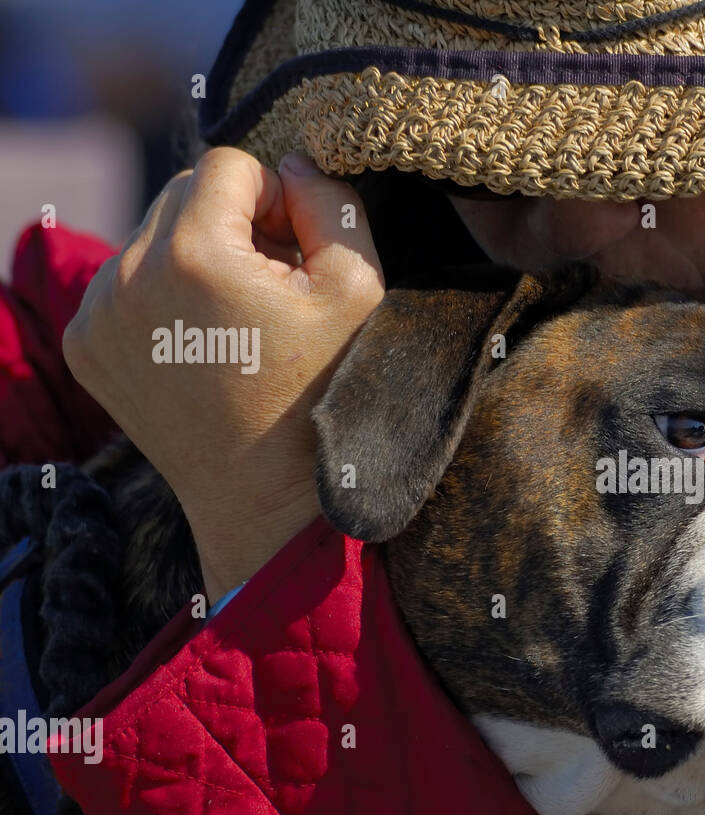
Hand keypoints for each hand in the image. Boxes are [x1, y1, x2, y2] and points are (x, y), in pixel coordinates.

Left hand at [63, 147, 383, 597]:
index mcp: (195, 253)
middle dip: (233, 225)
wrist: (263, 497)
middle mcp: (129, 274)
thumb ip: (333, 206)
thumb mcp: (359, 292)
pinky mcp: (85, 346)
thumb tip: (294, 166)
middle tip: (272, 286)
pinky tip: (202, 346)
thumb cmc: (321, 395)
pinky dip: (163, 298)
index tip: (296, 254)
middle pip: (184, 193)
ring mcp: (97, 314)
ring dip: (196, 258)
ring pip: (151, 237)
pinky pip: (125, 285)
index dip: (276, 199)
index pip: (229, 165)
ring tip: (238, 322)